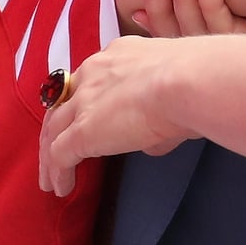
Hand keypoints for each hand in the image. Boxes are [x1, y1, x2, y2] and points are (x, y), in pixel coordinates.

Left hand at [39, 36, 189, 195]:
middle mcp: (94, 73)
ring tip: (50, 179)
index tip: (85, 115)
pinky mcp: (82, 130)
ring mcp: (85, 102)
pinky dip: (58, 173)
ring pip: (53, 129)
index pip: (90, 77)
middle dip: (56, 126)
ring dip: (49, 155)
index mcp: (118, 55)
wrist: (188, 81)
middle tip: (54, 147)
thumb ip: (159, 113)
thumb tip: (154, 139)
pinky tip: (62, 188)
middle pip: (62, 102)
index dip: (84, 99)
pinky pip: (59, 155)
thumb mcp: (174, 87)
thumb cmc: (196, 81)